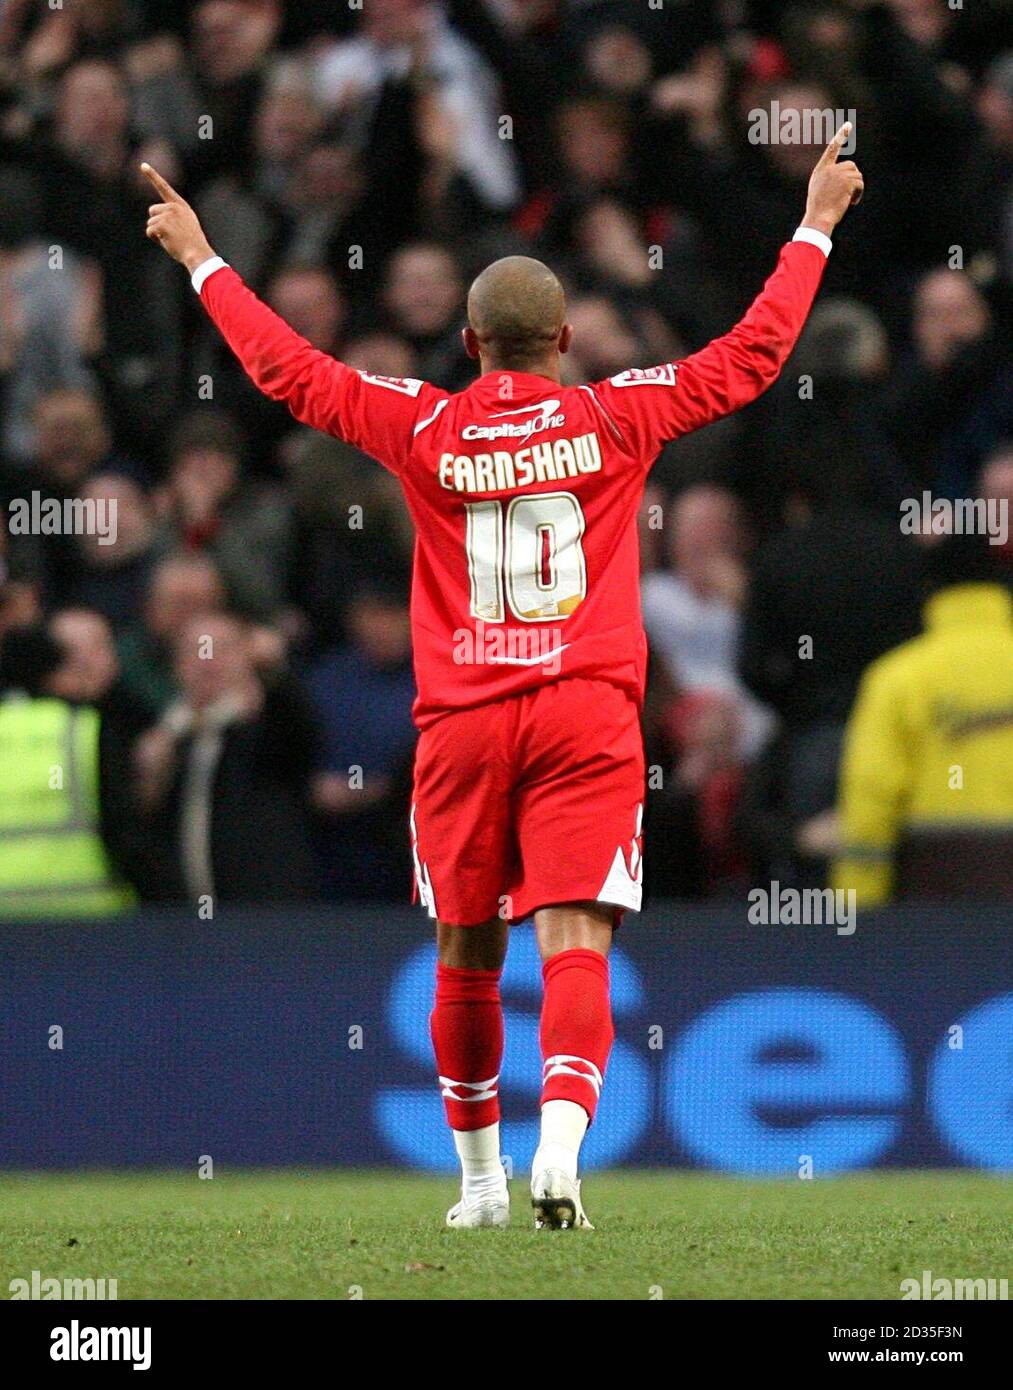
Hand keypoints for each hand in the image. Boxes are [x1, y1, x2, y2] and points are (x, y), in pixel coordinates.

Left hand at [141, 162, 214, 273]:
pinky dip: (155, 239)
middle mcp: (173, 207)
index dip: (152, 175)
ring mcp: (167, 215)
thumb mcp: (187, 224)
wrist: (197, 253)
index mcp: (181, 205)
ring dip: (157, 233)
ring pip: (150, 223)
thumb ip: (174, 216)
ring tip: (172, 239)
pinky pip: (149, 231)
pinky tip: (168, 242)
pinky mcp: (161, 225)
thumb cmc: (193, 244)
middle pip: (152, 211)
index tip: (143, 165)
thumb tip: (159, 219)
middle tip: (172, 234)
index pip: (164, 187)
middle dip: (157, 223)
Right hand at [802, 123, 863, 237]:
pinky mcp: (847, 181)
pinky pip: (860, 184)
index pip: (832, 149)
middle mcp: (830, 169)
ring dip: (856, 189)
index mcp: (821, 169)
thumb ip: (829, 179)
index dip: (840, 136)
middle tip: (847, 195)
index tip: (848, 125)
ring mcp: (838, 174)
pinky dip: (858, 194)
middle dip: (853, 179)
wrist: (818, 218)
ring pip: (857, 175)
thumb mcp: (819, 190)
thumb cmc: (818, 209)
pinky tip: (850, 202)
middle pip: (851, 166)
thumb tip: (846, 177)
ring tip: (846, 200)